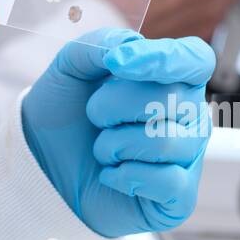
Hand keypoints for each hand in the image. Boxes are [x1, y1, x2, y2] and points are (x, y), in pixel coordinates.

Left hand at [21, 28, 213, 237]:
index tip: (117, 63)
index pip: (195, 59)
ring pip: (166, 141)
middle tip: (95, 116)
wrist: (44, 168)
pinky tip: (111, 174)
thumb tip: (130, 43)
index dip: (163, 58)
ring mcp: (187, 157)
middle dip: (116, 105)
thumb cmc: (67, 117)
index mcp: (170, 79)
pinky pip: (168, 181)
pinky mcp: (179, 196)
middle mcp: (188, 116)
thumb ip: (97, 44)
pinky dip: (126, 176)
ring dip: (116, 144)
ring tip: (102, 148)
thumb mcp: (69, 69)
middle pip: (174, 98)